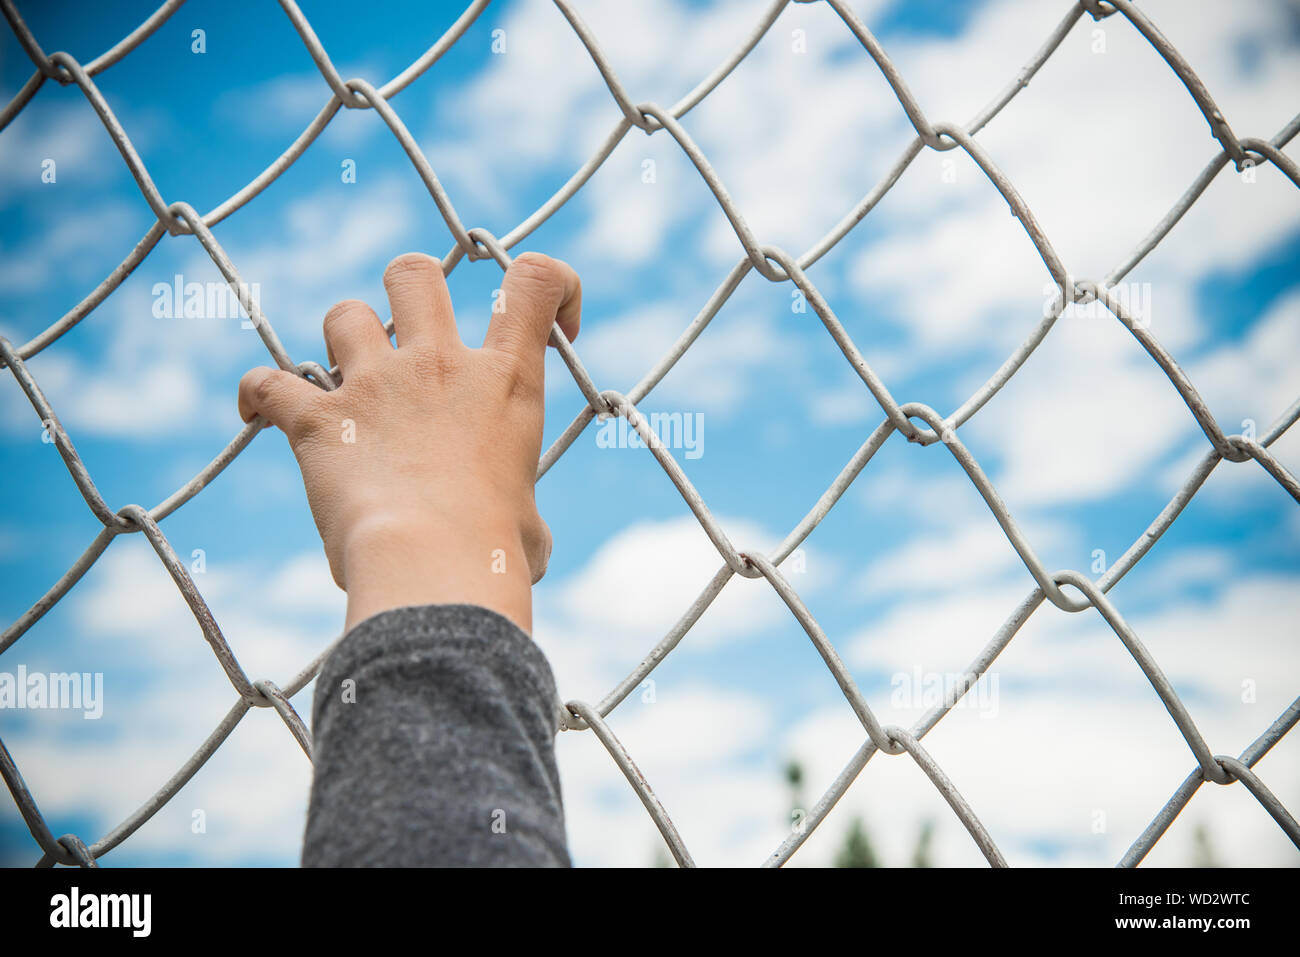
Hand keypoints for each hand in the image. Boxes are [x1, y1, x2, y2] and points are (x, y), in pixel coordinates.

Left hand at [236, 251, 580, 634]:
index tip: (551, 325)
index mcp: (507, 381)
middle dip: (412, 289)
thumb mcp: (530, 524)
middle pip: (414, 274)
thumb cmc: (494, 554)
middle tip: (417, 332)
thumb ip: (521, 510)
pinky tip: (258, 412)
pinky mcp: (318, 421)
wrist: (431, 565)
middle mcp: (440, 365)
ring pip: (346, 314)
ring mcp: (374, 385)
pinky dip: (260, 393)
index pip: (536, 280)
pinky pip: (269, 383)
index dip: (547, 282)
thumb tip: (523, 537)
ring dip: (346, 339)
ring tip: (348, 377)